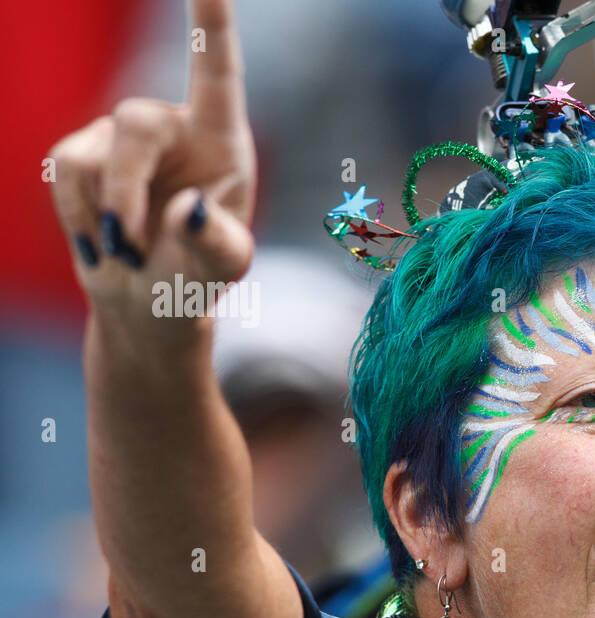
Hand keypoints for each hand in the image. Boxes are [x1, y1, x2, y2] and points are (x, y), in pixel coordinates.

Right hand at [47, 0, 255, 342]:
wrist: (151, 303)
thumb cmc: (198, 277)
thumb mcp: (221, 267)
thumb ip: (214, 241)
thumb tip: (187, 208)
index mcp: (222, 138)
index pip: (216, 68)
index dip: (210, 19)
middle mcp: (173, 125)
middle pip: (133, 125)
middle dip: (125, 190)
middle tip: (129, 245)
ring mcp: (121, 137)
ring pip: (89, 157)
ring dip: (103, 215)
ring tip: (127, 252)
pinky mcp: (81, 156)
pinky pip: (62, 173)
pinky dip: (77, 218)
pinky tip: (100, 244)